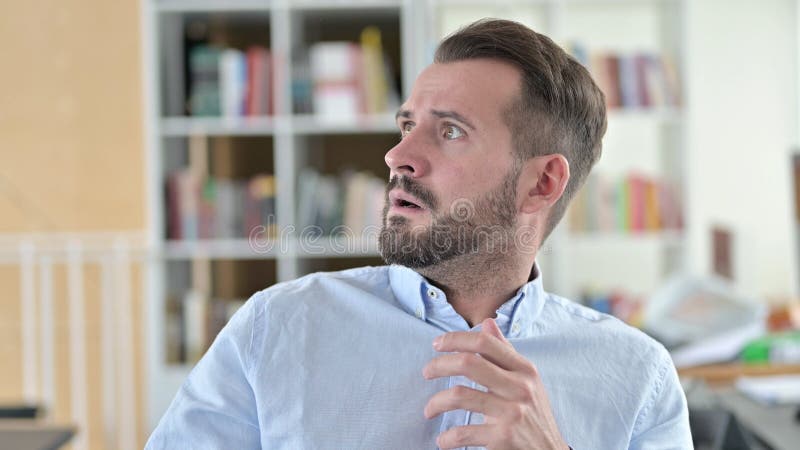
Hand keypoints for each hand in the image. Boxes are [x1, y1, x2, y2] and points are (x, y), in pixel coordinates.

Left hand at [422, 318, 567, 449]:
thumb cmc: (534, 414)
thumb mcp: (527, 381)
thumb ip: (505, 353)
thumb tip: (487, 323)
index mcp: (524, 369)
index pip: (484, 343)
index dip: (455, 339)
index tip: (437, 344)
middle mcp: (520, 387)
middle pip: (468, 363)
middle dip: (439, 365)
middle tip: (426, 372)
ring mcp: (512, 412)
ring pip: (459, 396)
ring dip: (436, 403)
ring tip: (429, 410)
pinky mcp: (503, 437)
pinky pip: (463, 432)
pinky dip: (447, 438)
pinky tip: (443, 441)